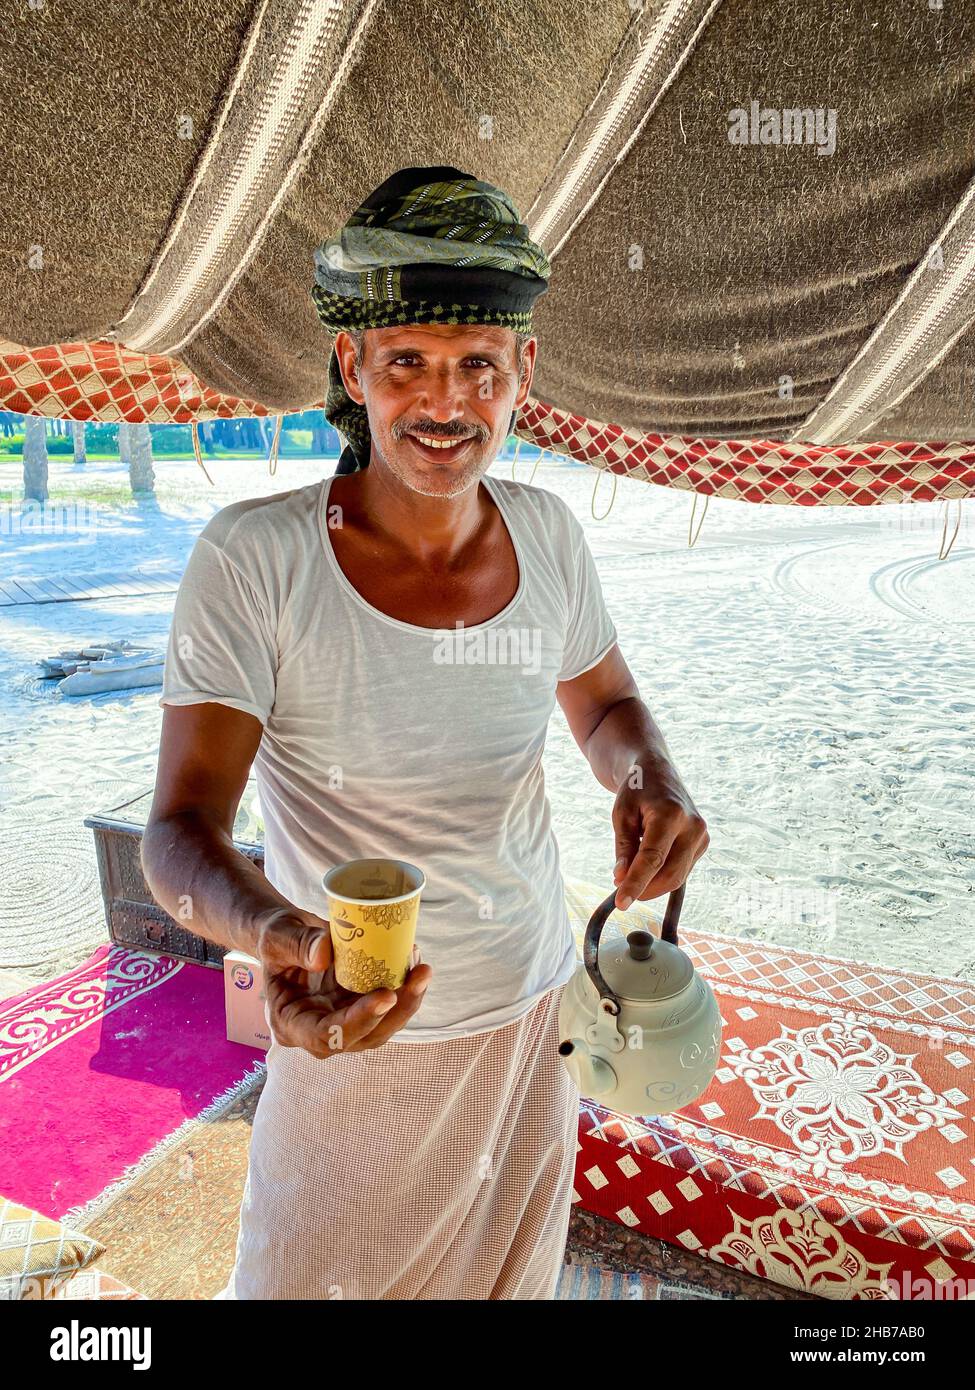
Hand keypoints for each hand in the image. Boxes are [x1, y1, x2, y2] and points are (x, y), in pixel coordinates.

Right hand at [255, 906, 431, 1059]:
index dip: (358, 1021)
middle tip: (419, 976)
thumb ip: (297, 944)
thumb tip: (325, 954)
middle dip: (396, 1011)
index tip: (386, 996)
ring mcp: (342, 1021)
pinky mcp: (359, 1007)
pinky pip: (388, 1006)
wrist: (287, 934)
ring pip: (382, 1026)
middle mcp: (319, 1031)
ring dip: (407, 1000)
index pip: (327, 1036)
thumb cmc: (275, 936)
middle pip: (364, 1036)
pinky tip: (414, 961)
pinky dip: (404, 987)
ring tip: (422, 968)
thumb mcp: (277, 935)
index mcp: (291, 1023)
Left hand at [611, 763, 708, 909]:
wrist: (656, 771)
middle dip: (645, 889)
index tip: (621, 904)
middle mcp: (694, 826)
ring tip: (629, 875)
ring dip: (652, 884)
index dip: (636, 884)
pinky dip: (662, 875)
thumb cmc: (636, 790)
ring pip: (677, 877)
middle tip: (620, 891)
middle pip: (670, 874)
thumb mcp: (621, 814)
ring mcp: (702, 835)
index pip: (653, 859)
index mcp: (672, 814)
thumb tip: (622, 879)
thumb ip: (624, 848)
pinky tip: (647, 865)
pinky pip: (681, 869)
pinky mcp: (702, 843)